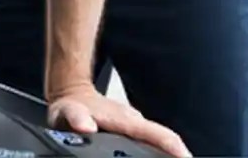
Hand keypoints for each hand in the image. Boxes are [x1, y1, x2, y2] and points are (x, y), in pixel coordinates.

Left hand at [47, 83, 189, 156]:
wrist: (71, 94)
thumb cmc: (69, 106)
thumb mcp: (67, 112)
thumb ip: (76, 118)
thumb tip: (86, 127)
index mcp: (124, 120)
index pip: (158, 133)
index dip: (175, 148)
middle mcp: (134, 122)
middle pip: (165, 139)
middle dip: (179, 154)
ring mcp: (135, 126)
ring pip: (159, 140)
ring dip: (170, 153)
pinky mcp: (132, 131)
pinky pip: (151, 141)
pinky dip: (160, 151)